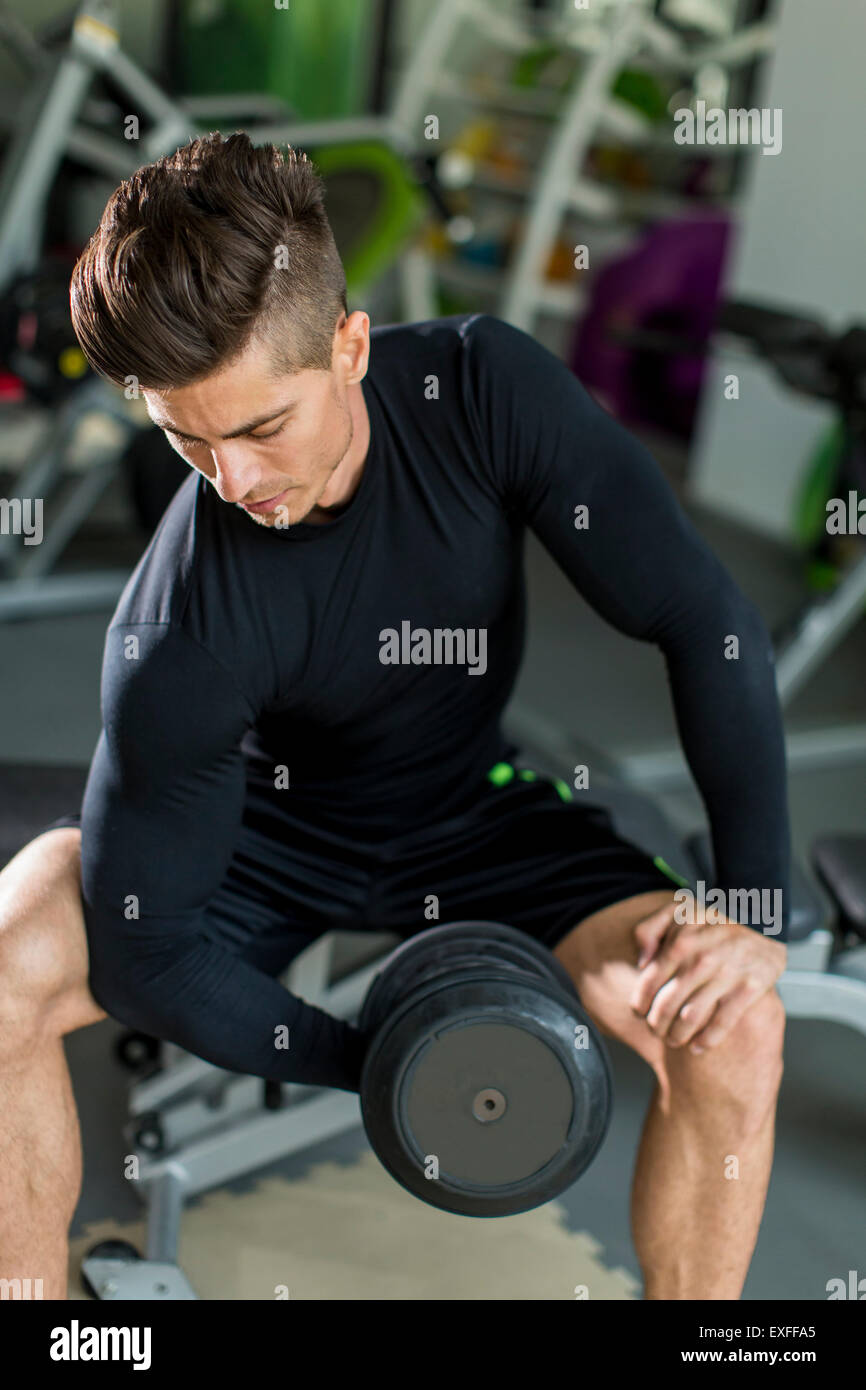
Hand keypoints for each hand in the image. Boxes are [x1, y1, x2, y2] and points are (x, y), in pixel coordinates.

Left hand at [629, 903, 786, 1053]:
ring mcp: (727, 975)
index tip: (639, 1013)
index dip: (640, 1003)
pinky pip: (722, 1022)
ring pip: (691, 1018)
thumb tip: (642, 962)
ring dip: (677, 1035)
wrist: (763, 920)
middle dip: (656, 1024)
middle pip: (667, 1004)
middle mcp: (702, 959)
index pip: (649, 982)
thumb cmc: (713, 921)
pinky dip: (707, 1040)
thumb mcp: (678, 911)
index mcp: (681, 941)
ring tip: (674, 1040)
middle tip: (656, 1031)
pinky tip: (698, 1046)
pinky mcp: (749, 988)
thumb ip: (650, 929)